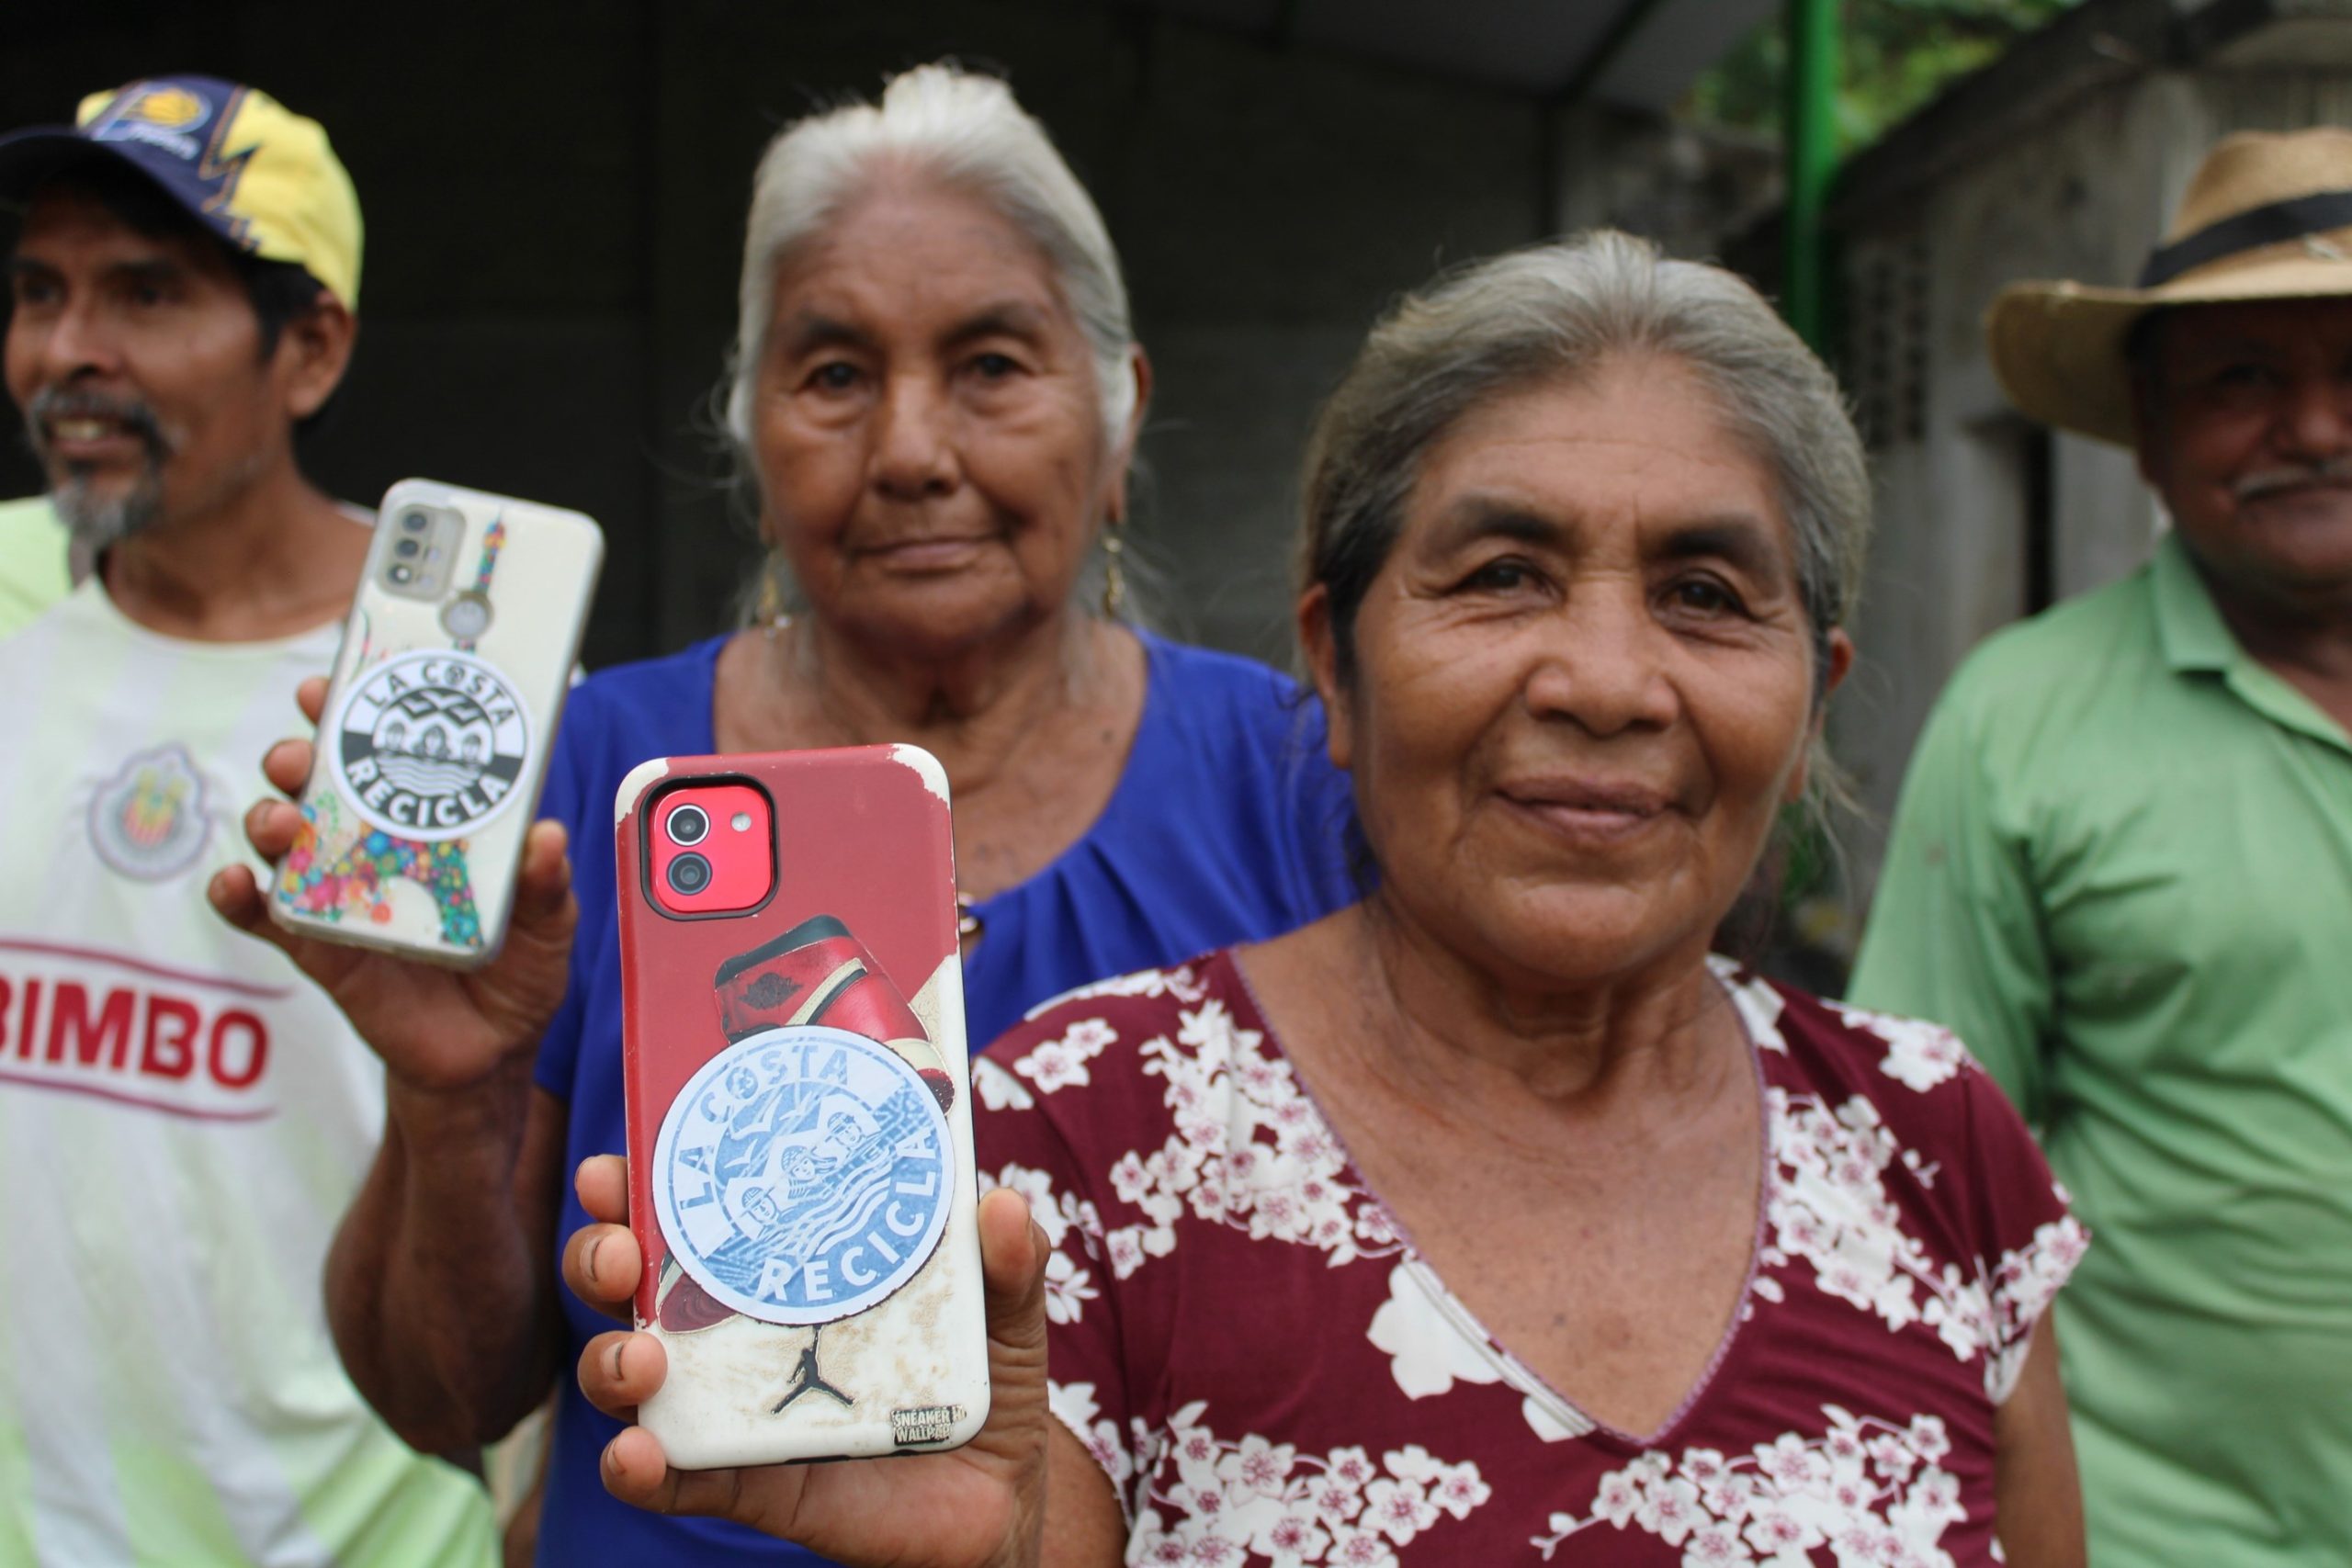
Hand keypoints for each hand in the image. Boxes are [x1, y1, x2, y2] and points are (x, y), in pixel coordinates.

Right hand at [208, 676, 577, 1091]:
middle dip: (301, 757)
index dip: (357, 709)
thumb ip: (547, 885)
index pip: (389, 750)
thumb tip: (547, 839)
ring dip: (270, 819)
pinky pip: (266, 916)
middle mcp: (377, 842)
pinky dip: (240, 896)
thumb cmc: (520, 967)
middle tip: (301, 756)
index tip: (334, 684)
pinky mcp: (319, 947)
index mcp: (434, 819)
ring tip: (280, 823)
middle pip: (322, 782)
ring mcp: (342, 891)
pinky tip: (237, 882)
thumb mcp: (550, 924)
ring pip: (285, 839)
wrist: (491, 1052)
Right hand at [567, 1155, 1052, 1567]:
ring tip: (637, 1356)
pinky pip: (681, 1478)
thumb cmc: (983, 1377)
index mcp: (785, 1263)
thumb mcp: (1006, 1311)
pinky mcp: (751, 1484)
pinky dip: (644, 1469)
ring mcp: (737, 1407)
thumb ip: (1009, 1261)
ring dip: (610, 1361)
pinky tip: (637, 1456)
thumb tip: (1004, 1205)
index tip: (613, 1164)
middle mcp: (740, 1329)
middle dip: (601, 1256)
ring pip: (633, 1377)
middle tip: (619, 1251)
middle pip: (635, 1284)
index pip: (695, 1210)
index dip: (636, 1182)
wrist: (1000, 1496)